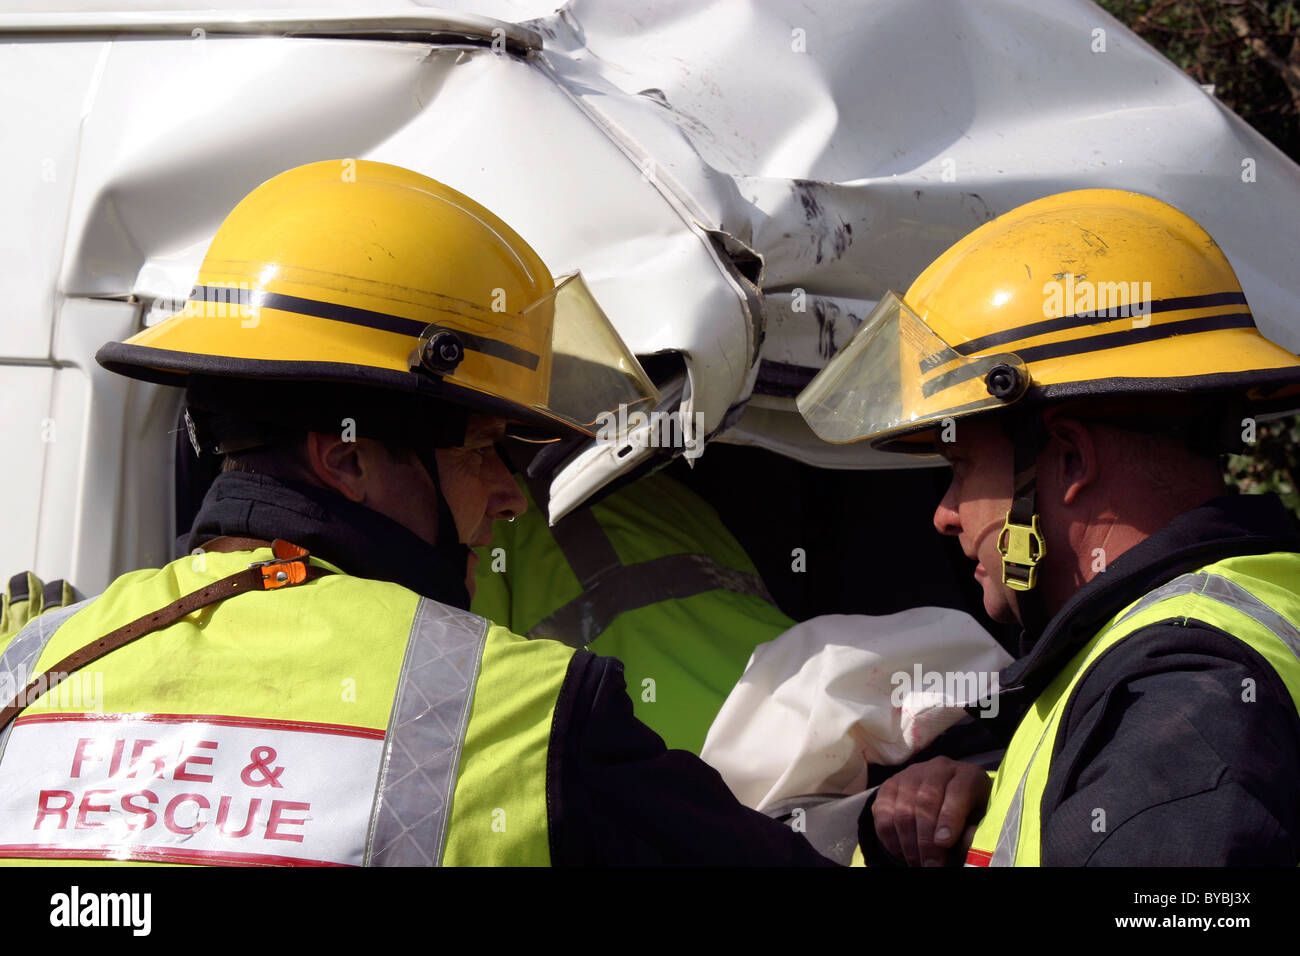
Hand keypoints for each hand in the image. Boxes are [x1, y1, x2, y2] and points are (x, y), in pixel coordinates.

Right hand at [872, 756, 990, 866]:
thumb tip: (961, 844)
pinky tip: (902, 852)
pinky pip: (883, 814)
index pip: (958, 791)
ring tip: (918, 863)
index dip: (950, 818)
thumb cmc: (968, 816)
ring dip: (909, 844)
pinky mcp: (890, 785)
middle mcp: (939, 768)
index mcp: (968, 775)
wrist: (947, 801)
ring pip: (903, 810)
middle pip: (925, 802)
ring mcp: (911, 774)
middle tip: (931, 865)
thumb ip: (972, 833)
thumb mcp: (979, 824)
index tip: (944, 843)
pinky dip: (891, 838)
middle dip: (926, 840)